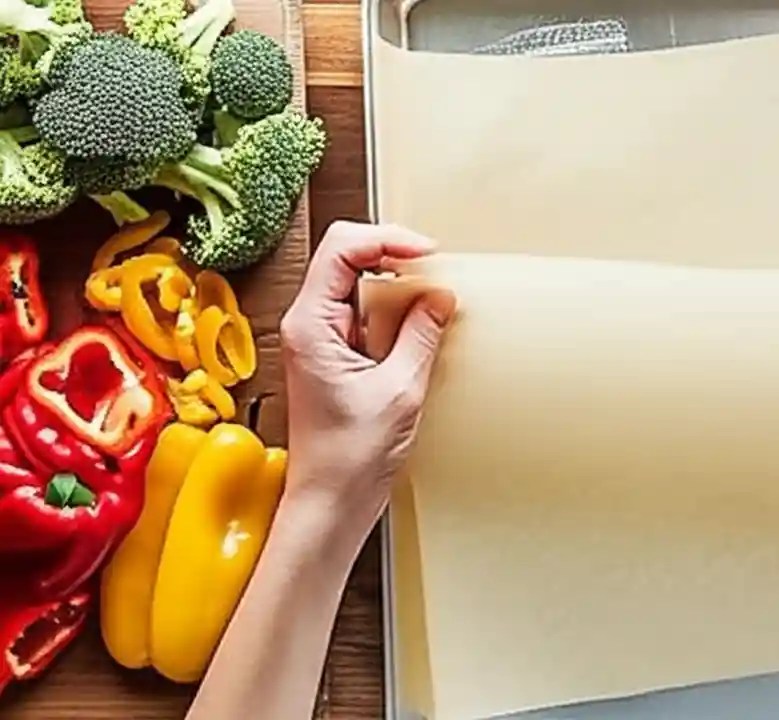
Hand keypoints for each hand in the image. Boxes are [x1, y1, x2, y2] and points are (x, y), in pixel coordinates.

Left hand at [280, 221, 455, 534]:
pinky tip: (416, 328)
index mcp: (310, 324)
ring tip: (430, 302)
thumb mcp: (400, 390)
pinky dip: (392, 311)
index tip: (427, 252)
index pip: (342, 249)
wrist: (330, 500)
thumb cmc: (350, 458)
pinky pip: (362, 312)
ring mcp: (317, 337)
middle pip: (346, 256)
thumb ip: (420, 334)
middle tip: (434, 271)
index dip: (388, 239)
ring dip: (395, 285)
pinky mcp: (332, 353)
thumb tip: (439, 296)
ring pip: (356, 282)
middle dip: (393, 255)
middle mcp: (306, 324)